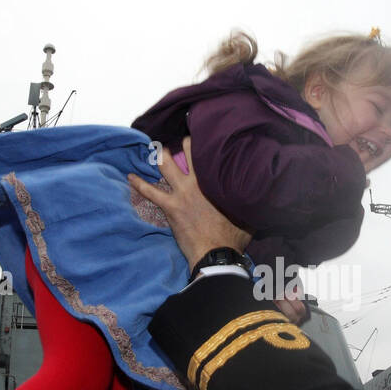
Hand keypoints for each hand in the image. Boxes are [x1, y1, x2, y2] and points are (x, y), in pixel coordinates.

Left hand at [127, 137, 251, 273]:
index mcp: (216, 179)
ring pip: (165, 165)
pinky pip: (150, 192)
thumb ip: (247, 198)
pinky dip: (139, 184)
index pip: (209, 152)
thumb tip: (260, 190)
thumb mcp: (247, 213)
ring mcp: (181, 193)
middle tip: (178, 139)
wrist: (216, 254)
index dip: (205, 141)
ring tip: (155, 149)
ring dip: (159, 156)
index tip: (204, 136)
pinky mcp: (170, 207)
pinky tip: (130, 176)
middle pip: (185, 151)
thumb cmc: (233, 236)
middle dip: (181, 142)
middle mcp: (197, 181)